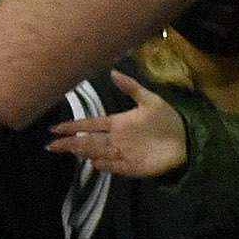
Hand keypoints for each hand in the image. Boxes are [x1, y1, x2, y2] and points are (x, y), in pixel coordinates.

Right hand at [48, 70, 187, 178]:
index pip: (90, 125)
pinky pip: (118, 166)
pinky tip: (96, 163)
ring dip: (86, 151)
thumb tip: (113, 72)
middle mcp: (116, 139)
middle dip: (70, 143)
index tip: (55, 128)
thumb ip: (131, 87)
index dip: (73, 126)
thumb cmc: (166, 120)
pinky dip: (108, 165)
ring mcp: (124, 153)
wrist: (186, 138)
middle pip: (89, 141)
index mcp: (117, 123)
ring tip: (71, 149)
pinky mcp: (134, 166)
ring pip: (99, 153)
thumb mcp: (149, 100)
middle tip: (52, 145)